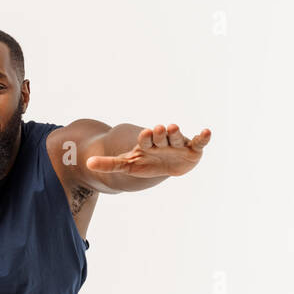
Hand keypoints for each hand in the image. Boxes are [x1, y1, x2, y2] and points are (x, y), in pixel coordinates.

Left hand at [86, 124, 211, 177]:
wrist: (164, 164)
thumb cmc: (144, 163)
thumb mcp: (127, 165)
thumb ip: (109, 164)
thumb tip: (87, 164)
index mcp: (148, 144)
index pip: (146, 139)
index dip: (146, 138)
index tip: (145, 133)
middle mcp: (163, 142)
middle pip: (161, 137)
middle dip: (161, 134)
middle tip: (160, 128)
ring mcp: (178, 144)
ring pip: (177, 138)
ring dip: (176, 133)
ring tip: (175, 128)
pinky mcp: (192, 149)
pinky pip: (198, 142)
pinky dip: (203, 137)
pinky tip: (206, 132)